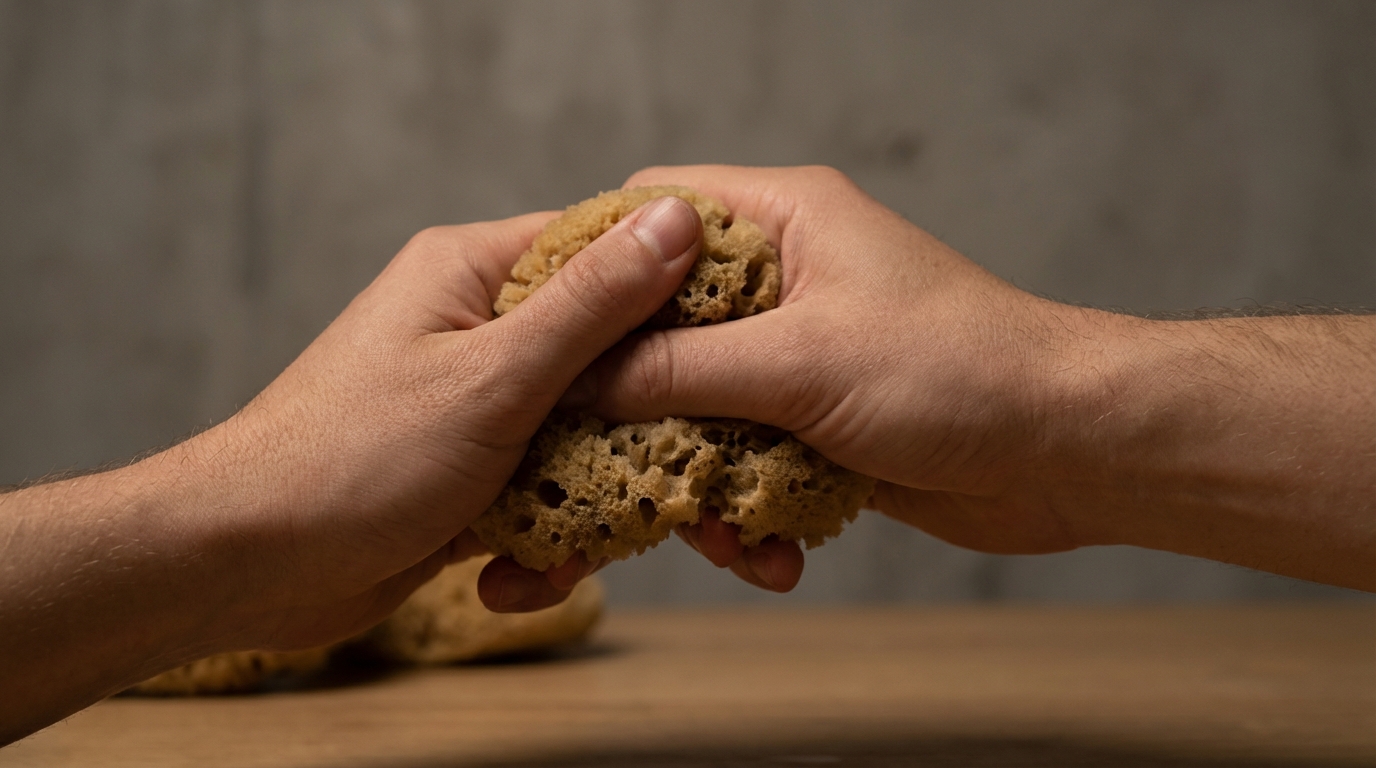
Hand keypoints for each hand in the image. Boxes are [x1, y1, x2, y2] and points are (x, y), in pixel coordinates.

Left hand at [0, 196, 708, 739]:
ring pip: (586, 433)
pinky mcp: (474, 471)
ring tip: (583, 545)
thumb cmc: (354, 457)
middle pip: (607, 353)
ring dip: (596, 494)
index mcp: (475, 273)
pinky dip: (548, 534)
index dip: (678, 291)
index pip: (605, 249)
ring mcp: (477, 403)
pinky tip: (518, 575)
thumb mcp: (494, 376)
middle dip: (647, 419)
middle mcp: (478, 328)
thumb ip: (592, 304)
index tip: (738, 336)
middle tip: (695, 469)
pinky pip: (547, 489)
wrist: (249, 564)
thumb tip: (676, 219)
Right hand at [582, 165, 1375, 589]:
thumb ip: (680, 368)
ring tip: (708, 533)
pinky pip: (747, 461)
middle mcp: (785, 281)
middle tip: (590, 455)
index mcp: (784, 221)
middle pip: (664, 324)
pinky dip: (747, 509)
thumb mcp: (800, 361)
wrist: (1068, 450)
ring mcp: (801, 356)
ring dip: (693, 476)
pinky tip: (768, 551)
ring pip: (699, 407)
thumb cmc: (958, 370)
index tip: (541, 329)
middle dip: (632, 400)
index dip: (592, 264)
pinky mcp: (819, 422)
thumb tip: (580, 378)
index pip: (657, 213)